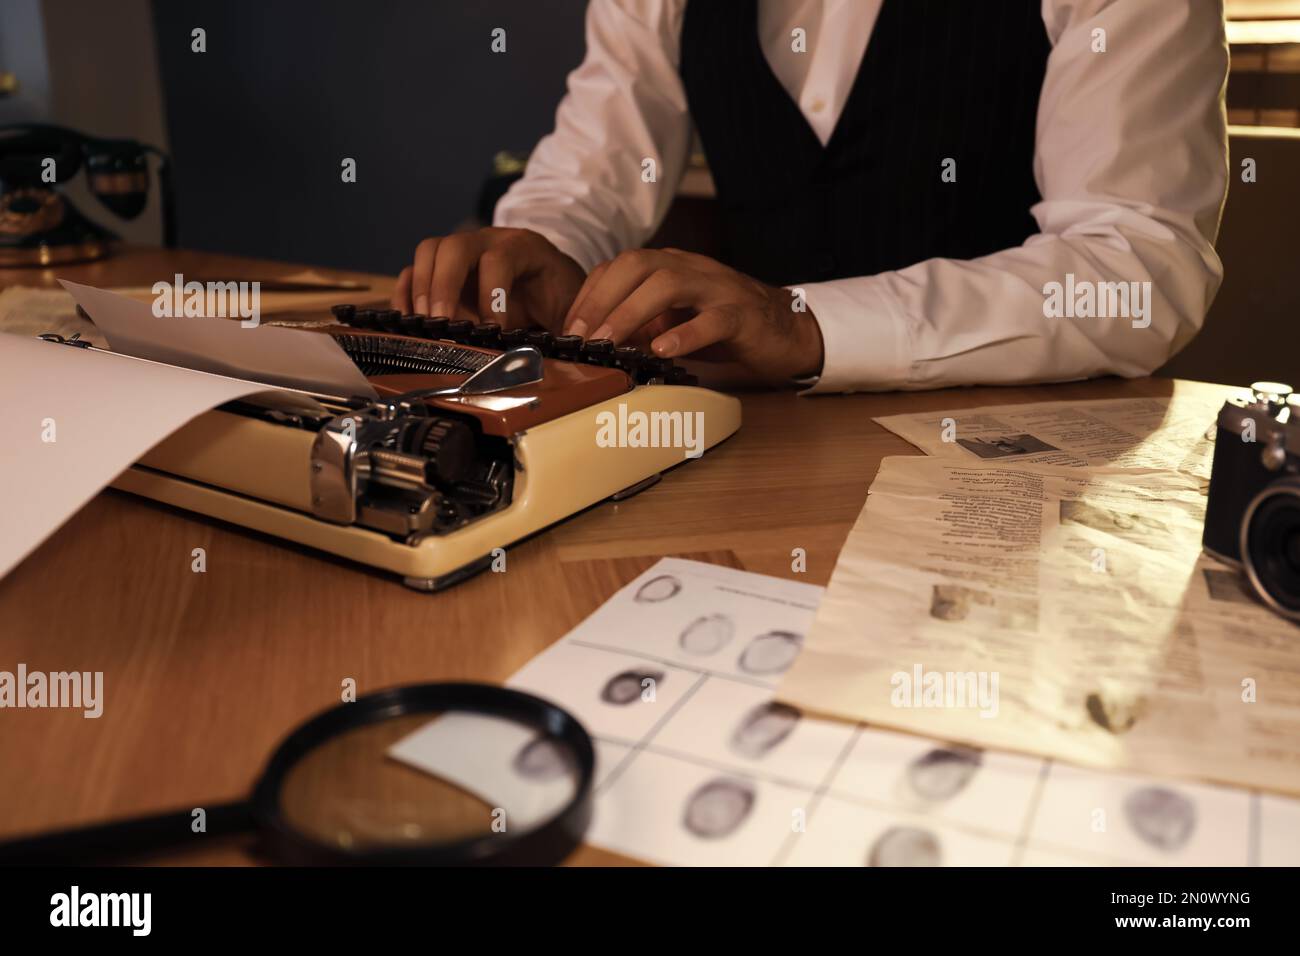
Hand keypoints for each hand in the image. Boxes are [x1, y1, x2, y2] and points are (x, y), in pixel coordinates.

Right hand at [393, 227, 585, 329]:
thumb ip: (558, 326)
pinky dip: (407, 293)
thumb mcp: (567, 309)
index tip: (493, 330)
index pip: (500, 259)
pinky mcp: (444, 269)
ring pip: (430, 251)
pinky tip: (408, 320)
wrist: (552, 282)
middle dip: (444, 286)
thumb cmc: (559, 295)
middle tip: (441, 322)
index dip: (492, 294)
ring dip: (421, 288)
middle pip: (456, 246)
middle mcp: (489, 241)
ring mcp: (463, 252)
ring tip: (423, 323)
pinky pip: (416, 270)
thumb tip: (548, 354)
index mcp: (524, 247)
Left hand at [562, 249, 823, 383]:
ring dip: (631, 312)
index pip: (620, 267)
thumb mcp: (676, 321)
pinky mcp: (742, 314)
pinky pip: (712, 319)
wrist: (788, 329)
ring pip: (668, 284)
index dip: (590, 294)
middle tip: (581, 334)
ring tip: (610, 341)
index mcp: (672, 267)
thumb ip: (642, 325)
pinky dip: (685, 334)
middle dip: (602, 298)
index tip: (569, 327)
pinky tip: (664, 351)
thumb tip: (599, 342)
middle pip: (638, 265)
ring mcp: (718, 289)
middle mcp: (691, 269)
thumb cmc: (726, 327)